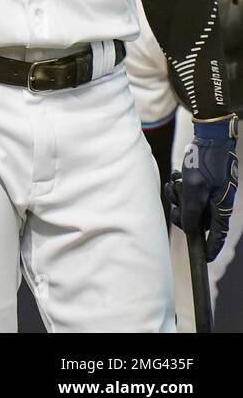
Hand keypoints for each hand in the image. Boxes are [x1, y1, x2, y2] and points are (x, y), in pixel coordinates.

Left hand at [167, 117, 237, 260]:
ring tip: (177, 182)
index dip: (212, 248)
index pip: (217, 234)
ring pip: (188, 206)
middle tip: (176, 194)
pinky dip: (179, 188)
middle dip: (182, 211)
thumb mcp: (195, 187)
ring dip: (177, 196)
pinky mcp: (201, 185)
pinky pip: (186, 194)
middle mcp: (217, 203)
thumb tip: (190, 229)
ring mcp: (210, 194)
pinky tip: (178, 176)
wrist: (210, 138)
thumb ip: (191, 210)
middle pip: (196, 220)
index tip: (206, 259)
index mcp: (221, 207)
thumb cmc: (205, 161)